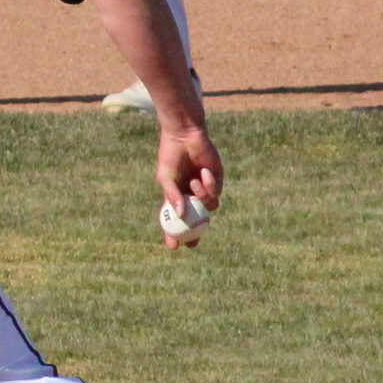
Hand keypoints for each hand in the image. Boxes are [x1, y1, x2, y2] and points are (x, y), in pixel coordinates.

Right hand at [158, 122, 222, 250]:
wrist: (185, 136)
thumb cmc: (171, 156)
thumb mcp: (166, 178)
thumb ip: (172, 196)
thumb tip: (179, 215)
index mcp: (177, 196)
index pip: (176, 220)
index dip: (174, 234)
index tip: (173, 246)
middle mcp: (191, 195)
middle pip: (196, 221)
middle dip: (195, 233)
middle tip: (194, 240)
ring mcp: (205, 189)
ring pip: (209, 206)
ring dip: (202, 198)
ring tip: (193, 183)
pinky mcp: (216, 180)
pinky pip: (216, 192)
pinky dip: (210, 186)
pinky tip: (203, 172)